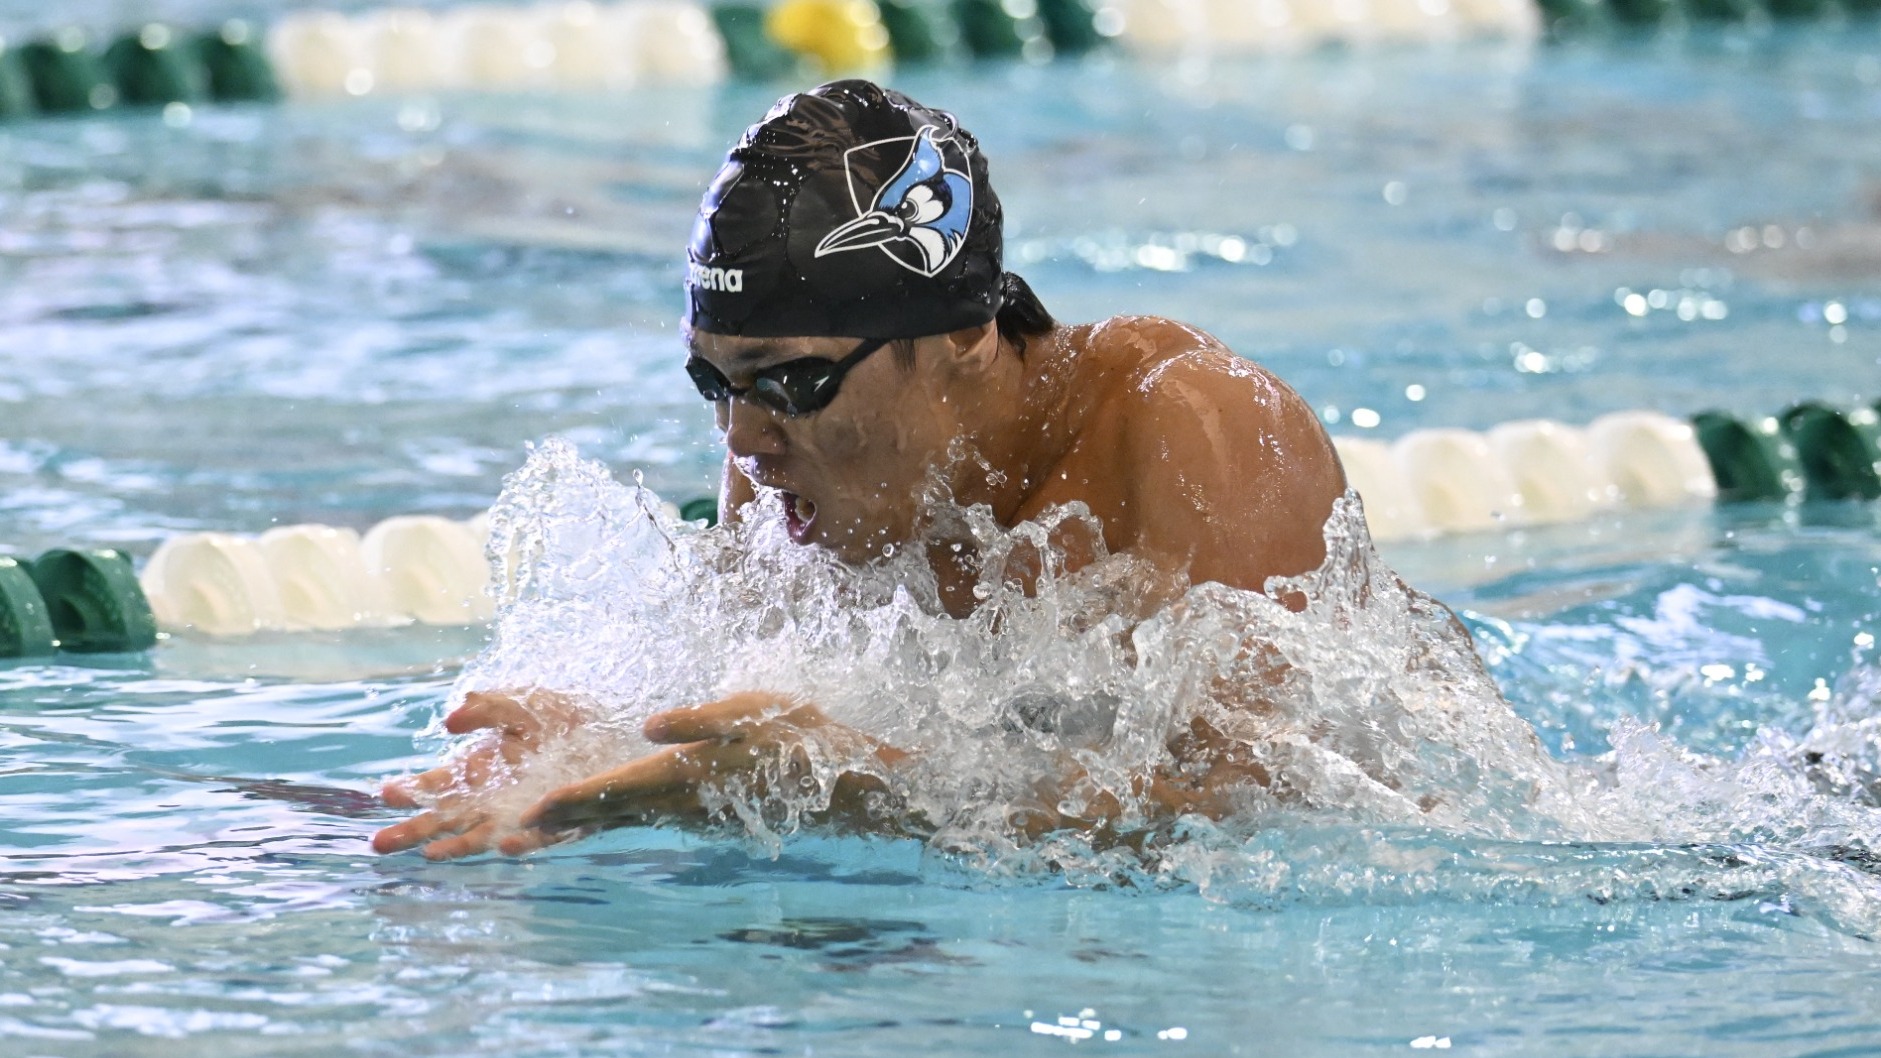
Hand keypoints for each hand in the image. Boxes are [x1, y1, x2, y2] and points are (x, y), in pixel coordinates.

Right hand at [371, 688, 586, 859]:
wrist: (615, 729)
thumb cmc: (562, 715)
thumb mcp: (521, 703)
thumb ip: (487, 708)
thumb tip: (448, 723)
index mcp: (481, 766)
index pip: (439, 782)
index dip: (413, 789)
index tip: (385, 794)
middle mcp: (494, 796)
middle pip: (448, 817)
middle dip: (415, 830)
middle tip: (379, 844)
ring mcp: (522, 812)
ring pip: (481, 835)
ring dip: (456, 846)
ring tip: (430, 855)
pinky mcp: (557, 822)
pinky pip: (536, 837)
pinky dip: (520, 842)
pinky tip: (503, 847)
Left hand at [502, 692, 906, 853]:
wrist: (844, 786)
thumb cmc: (801, 739)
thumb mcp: (753, 712)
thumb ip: (698, 720)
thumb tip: (650, 725)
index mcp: (685, 774)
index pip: (614, 788)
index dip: (567, 800)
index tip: (526, 813)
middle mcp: (679, 802)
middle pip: (606, 813)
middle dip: (555, 823)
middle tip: (501, 839)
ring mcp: (689, 813)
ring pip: (620, 819)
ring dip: (574, 824)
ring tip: (529, 830)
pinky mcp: (699, 813)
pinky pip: (641, 818)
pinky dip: (606, 820)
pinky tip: (591, 819)